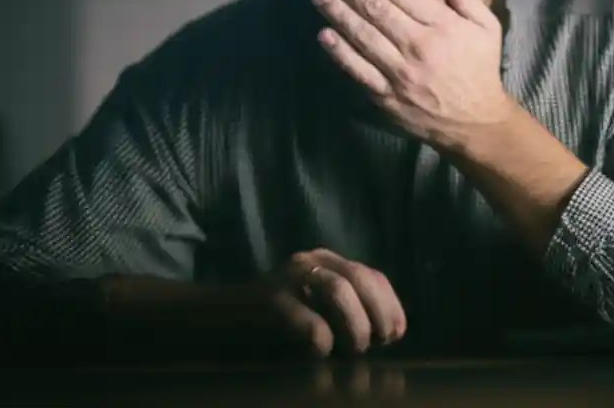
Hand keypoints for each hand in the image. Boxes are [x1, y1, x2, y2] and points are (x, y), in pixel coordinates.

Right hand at [258, 248, 406, 356]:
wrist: (219, 321)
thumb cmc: (276, 325)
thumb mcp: (317, 308)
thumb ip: (351, 309)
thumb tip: (392, 331)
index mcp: (326, 261)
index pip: (372, 276)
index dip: (390, 306)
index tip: (395, 334)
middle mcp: (309, 261)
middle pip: (360, 278)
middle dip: (378, 315)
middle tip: (375, 344)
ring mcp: (287, 278)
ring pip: (339, 290)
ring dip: (355, 327)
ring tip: (352, 350)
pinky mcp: (269, 301)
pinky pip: (311, 322)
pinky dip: (323, 341)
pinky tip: (320, 352)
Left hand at [309, 0, 515, 150]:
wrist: (475, 124)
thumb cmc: (479, 69)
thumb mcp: (487, 29)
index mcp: (442, 26)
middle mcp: (418, 47)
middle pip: (375, 8)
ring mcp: (400, 74)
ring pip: (363, 36)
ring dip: (336, 11)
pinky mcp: (386, 97)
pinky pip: (359, 71)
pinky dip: (340, 53)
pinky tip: (323, 34)